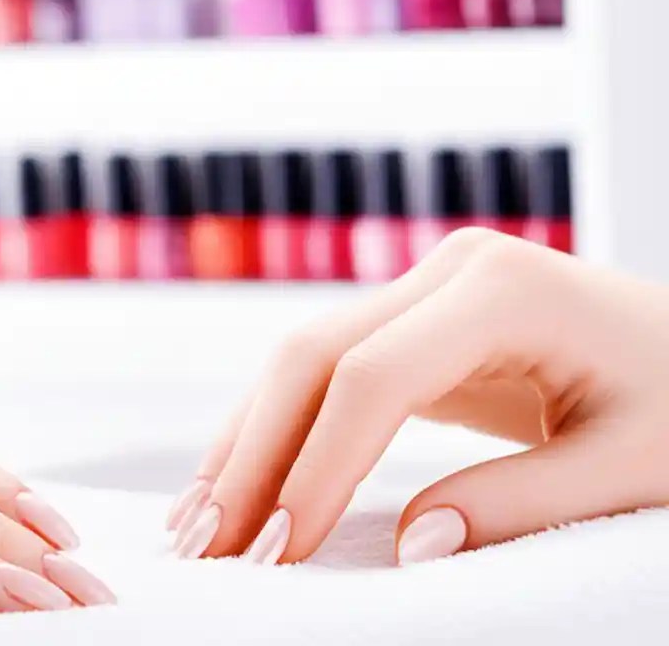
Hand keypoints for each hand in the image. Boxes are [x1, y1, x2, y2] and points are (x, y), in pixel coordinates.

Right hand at [168, 228, 668, 564]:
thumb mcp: (631, 466)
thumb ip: (520, 506)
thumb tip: (412, 548)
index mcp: (502, 288)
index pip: (372, 376)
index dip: (316, 465)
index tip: (280, 549)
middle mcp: (448, 271)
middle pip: (311, 356)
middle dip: (250, 455)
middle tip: (203, 544)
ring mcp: (424, 289)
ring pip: (300, 362)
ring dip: (246, 445)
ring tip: (197, 526)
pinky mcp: (412, 321)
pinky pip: (326, 375)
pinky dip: (279, 434)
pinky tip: (242, 485)